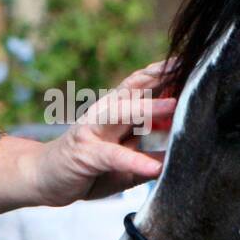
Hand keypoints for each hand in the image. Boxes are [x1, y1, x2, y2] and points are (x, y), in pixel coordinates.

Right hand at [32, 60, 178, 206]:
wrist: (42, 177)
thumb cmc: (88, 167)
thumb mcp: (125, 161)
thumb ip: (150, 153)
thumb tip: (183, 150)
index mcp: (116, 110)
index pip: (144, 85)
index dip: (168, 73)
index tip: (197, 62)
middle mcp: (104, 113)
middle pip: (135, 88)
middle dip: (162, 76)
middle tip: (191, 66)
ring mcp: (93, 130)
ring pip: (123, 112)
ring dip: (150, 108)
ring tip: (175, 105)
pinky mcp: (85, 154)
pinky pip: (113, 156)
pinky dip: (134, 161)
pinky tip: (153, 168)